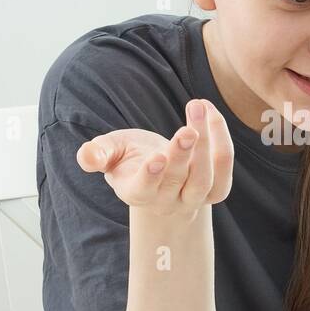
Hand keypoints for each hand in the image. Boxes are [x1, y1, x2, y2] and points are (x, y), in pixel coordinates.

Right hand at [75, 99, 233, 219]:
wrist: (158, 169)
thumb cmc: (128, 157)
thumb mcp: (109, 151)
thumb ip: (96, 153)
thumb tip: (86, 157)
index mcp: (136, 193)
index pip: (143, 190)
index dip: (150, 176)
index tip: (157, 156)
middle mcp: (165, 202)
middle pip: (178, 183)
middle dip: (184, 155)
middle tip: (189, 129)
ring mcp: (192, 199)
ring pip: (204, 180)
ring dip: (206, 145)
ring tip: (199, 107)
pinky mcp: (213, 191)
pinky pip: (223, 174)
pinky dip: (222, 143)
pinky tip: (212, 115)